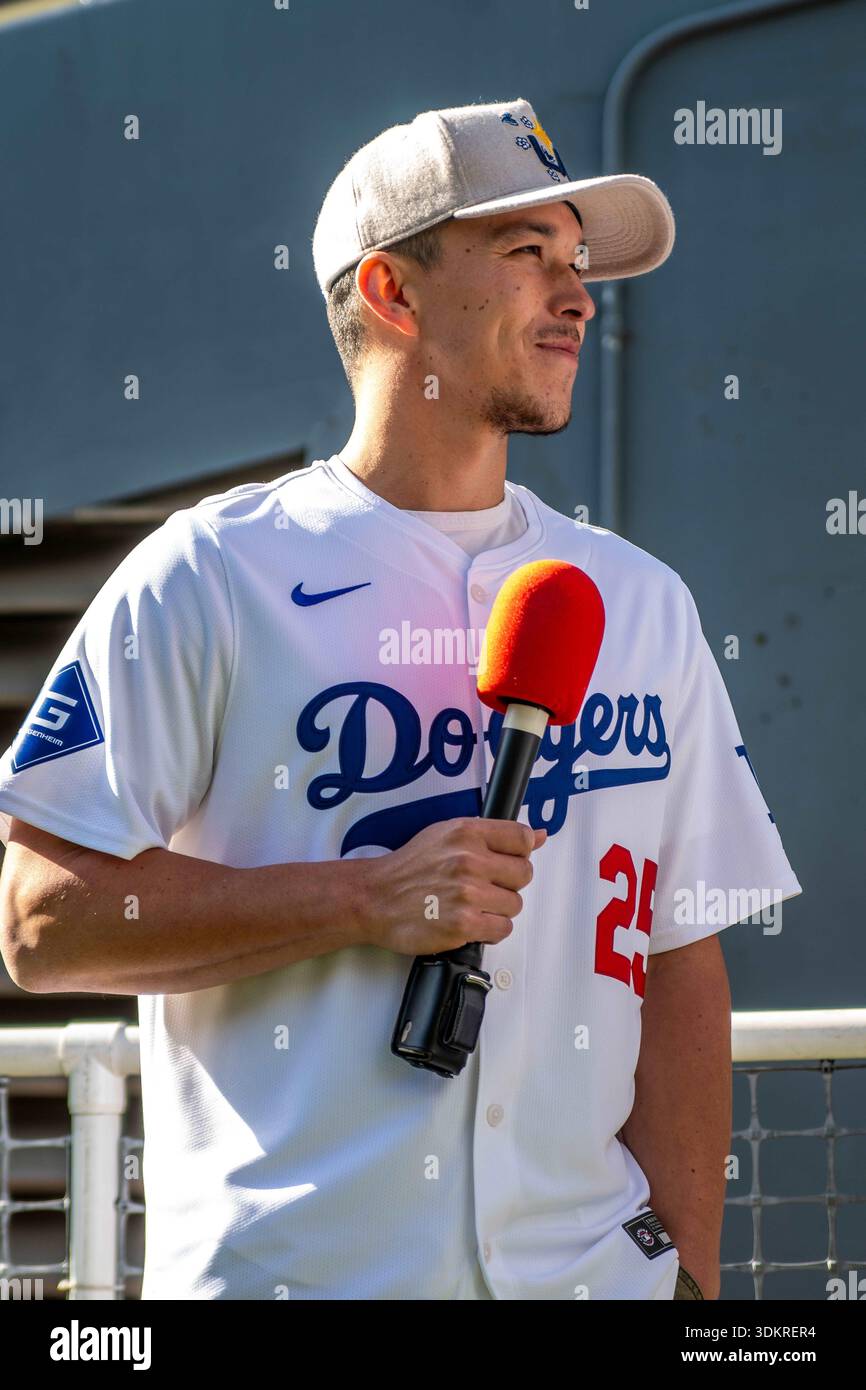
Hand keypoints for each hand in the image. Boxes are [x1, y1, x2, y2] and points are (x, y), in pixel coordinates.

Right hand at [360, 817, 546, 956]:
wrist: (375, 898)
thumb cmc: (408, 868)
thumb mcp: (447, 835)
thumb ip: (493, 835)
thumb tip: (538, 836)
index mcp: (466, 832)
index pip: (522, 838)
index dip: (520, 853)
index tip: (508, 861)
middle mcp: (469, 860)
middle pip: (524, 874)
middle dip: (508, 883)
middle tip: (485, 886)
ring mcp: (467, 894)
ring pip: (515, 904)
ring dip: (498, 909)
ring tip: (472, 905)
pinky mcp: (463, 924)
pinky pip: (502, 929)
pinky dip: (490, 930)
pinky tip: (471, 921)